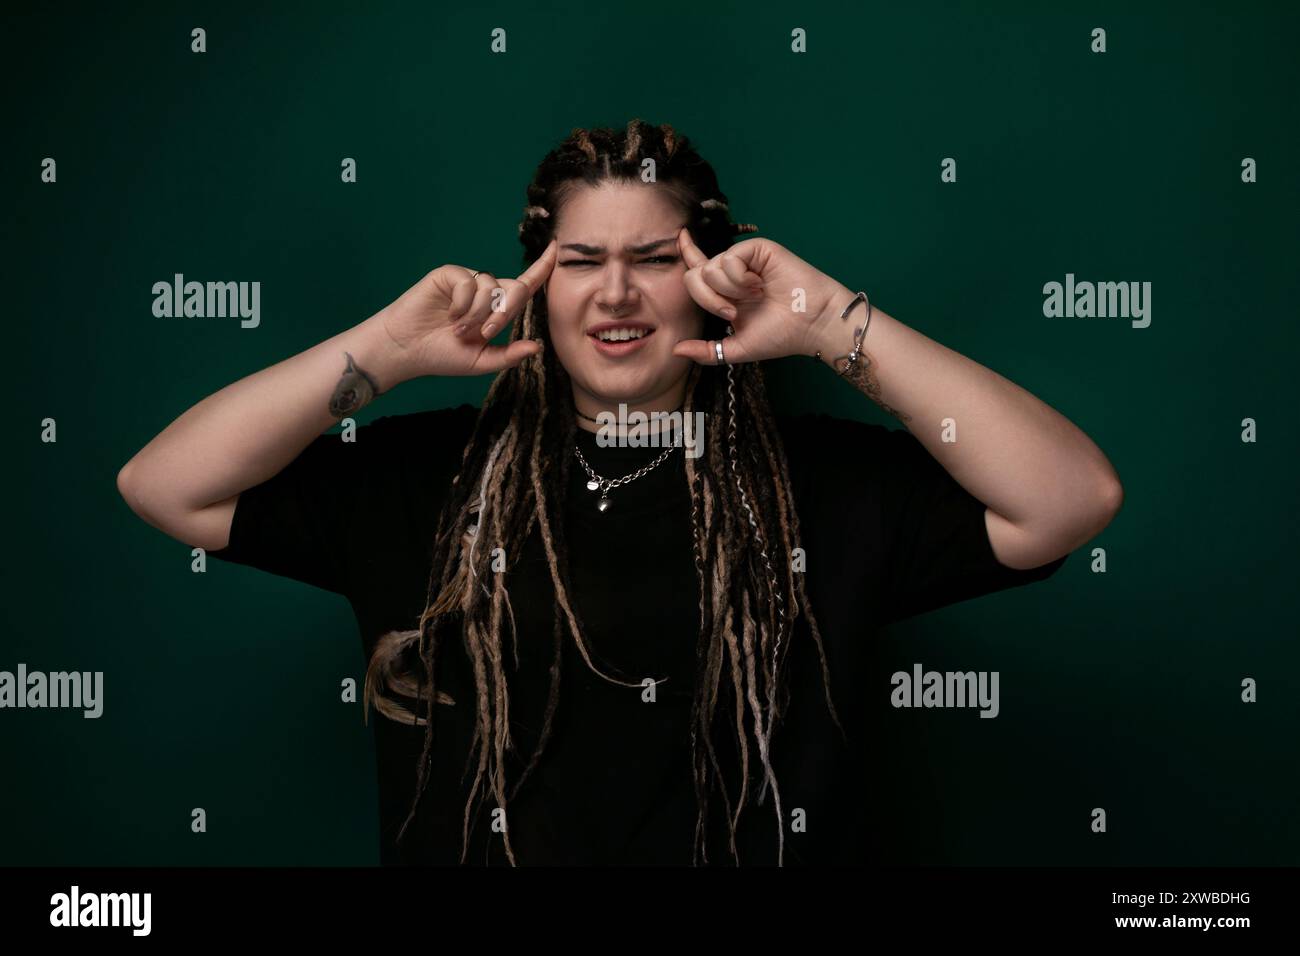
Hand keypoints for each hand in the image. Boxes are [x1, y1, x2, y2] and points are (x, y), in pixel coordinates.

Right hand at [378, 239, 556, 378]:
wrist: (407, 350)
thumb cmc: (442, 355)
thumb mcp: (482, 361)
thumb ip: (509, 355)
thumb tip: (538, 346)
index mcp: (497, 310)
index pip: (526, 286)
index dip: (543, 267)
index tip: (556, 247)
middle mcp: (486, 292)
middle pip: (515, 288)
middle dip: (504, 313)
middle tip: (484, 333)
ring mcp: (468, 281)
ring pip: (492, 287)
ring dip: (479, 314)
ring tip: (458, 329)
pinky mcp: (450, 275)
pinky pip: (470, 282)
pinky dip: (463, 303)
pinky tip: (449, 315)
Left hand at [670, 227, 854, 364]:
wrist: (811, 324)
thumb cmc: (781, 335)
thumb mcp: (737, 348)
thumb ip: (707, 351)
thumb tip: (675, 350)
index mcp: (726, 292)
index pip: (697, 270)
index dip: (686, 252)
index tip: (681, 236)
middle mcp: (732, 273)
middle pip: (694, 274)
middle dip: (708, 299)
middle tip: (733, 313)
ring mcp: (744, 259)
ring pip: (709, 268)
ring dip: (729, 291)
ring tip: (755, 297)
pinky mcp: (756, 249)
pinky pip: (729, 259)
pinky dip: (739, 278)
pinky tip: (759, 285)